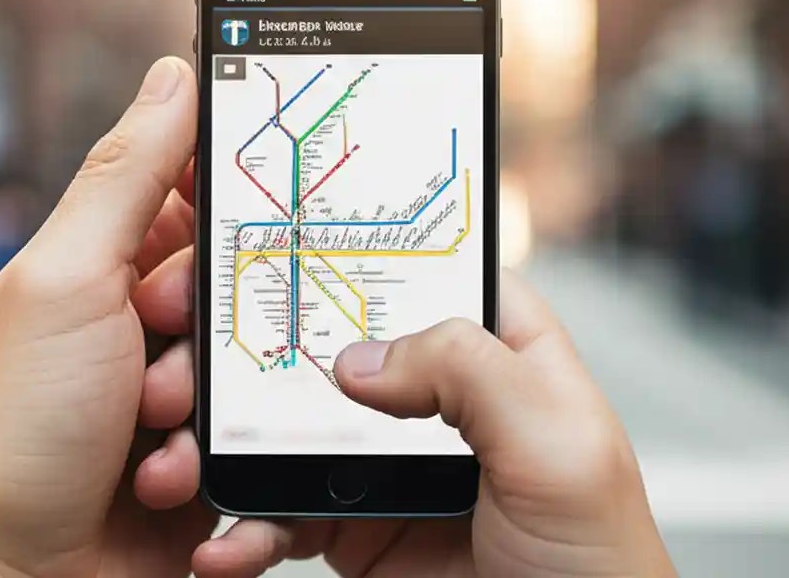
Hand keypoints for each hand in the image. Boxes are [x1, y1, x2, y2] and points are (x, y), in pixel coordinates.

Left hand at [0, 57, 219, 576]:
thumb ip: (127, 177)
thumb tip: (174, 77)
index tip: (244, 237)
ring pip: (270, 370)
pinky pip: (269, 446)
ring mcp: (190, 394)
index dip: (232, 218)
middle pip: (256, 288)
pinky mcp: (216, 460)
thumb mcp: (65, 282)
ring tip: (148, 440)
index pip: (212, 198)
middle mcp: (160, 322)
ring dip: (214, 412)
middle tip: (159, 358)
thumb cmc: (12, 431)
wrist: (7, 576)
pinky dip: (222, 467)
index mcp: (120, 261)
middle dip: (218, 334)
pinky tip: (163, 484)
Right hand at [189, 271, 676, 577]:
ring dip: (230, 442)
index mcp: (500, 355)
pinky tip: (227, 545)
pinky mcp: (357, 533)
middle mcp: (439, 399)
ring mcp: (390, 466)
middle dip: (258, 351)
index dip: (353, 250)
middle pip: (333, 345)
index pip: (421, 272)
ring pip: (291, 429)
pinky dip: (246, 530)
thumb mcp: (557, 447)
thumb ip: (471, 371)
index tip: (276, 242)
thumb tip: (361, 355)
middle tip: (196, 359)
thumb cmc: (600, 562)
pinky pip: (283, 516)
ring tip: (189, 460)